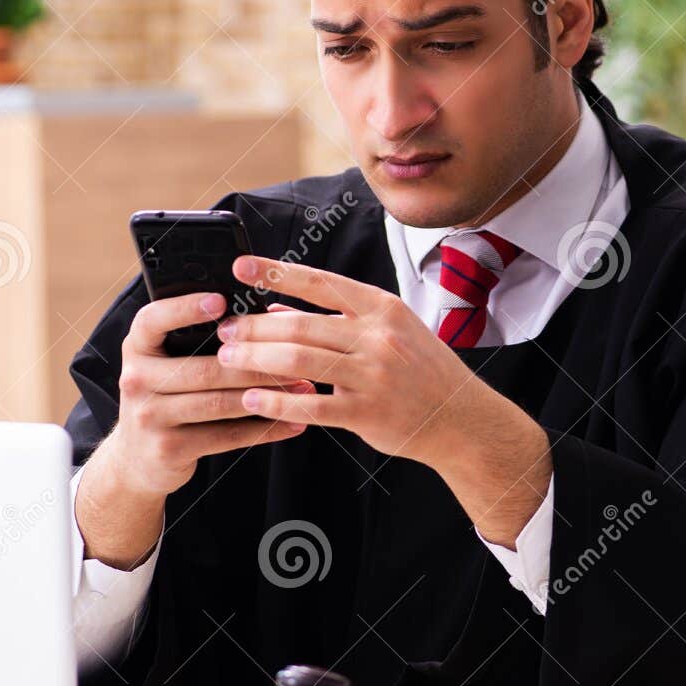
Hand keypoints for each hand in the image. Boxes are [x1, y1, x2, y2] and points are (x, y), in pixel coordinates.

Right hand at [109, 288, 315, 500]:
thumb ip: (195, 342)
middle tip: (297, 355)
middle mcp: (136, 379)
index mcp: (137, 347)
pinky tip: (293, 422)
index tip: (221, 300)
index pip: (153, 320)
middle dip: (256, 363)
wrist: (137, 458)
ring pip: (219, 403)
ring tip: (304, 387)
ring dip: (268, 395)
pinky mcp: (169, 449)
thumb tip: (259, 317)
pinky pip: (226, 436)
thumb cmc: (166, 396)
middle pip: (204, 368)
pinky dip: (264, 430)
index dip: (185, 309)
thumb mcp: (166, 363)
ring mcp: (149, 417)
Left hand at [217, 255, 484, 465]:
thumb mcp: (389, 331)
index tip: (240, 267)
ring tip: (228, 359)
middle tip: (224, 329)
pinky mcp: (367, 413)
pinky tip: (252, 400)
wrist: (460, 417)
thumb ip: (336, 318)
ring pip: (300, 361)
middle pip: (300, 325)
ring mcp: (373, 375)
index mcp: (381, 308)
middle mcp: (378, 337)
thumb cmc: (421, 370)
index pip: (319, 282)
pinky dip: (277, 402)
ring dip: (256, 360)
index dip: (275, 273)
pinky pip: (311, 406)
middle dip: (254, 327)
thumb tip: (277, 308)